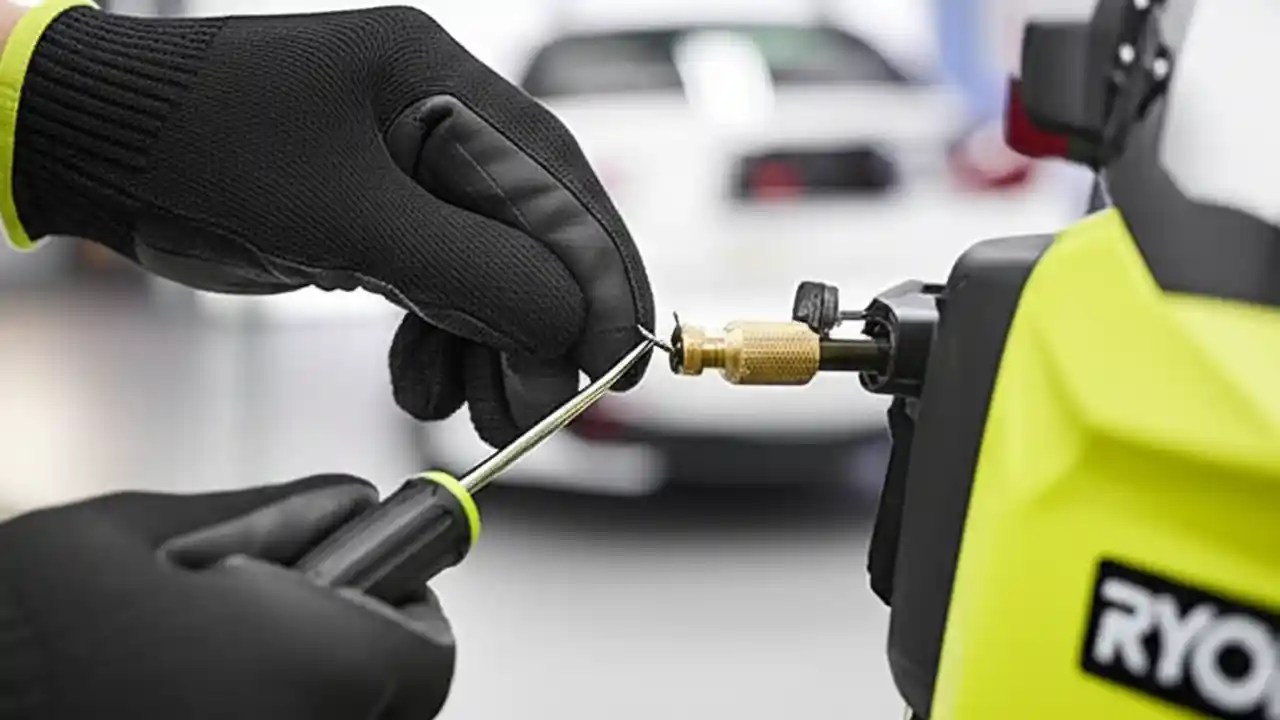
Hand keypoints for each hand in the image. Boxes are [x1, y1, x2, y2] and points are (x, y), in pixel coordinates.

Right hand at [0, 476, 453, 719]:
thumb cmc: (22, 631)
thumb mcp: (138, 533)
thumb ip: (272, 516)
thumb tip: (349, 502)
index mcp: (311, 673)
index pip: (427, 653)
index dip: (397, 606)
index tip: (360, 581)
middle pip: (389, 700)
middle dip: (348, 647)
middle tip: (267, 612)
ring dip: (301, 690)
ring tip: (211, 659)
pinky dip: (260, 718)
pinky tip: (191, 696)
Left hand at [12, 6, 653, 445]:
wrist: (95, 154)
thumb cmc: (200, 151)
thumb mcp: (346, 217)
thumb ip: (469, 270)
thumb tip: (568, 324)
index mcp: (440, 81)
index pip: (556, 181)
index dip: (594, 272)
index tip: (614, 353)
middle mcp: (436, 121)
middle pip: (529, 237)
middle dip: (538, 330)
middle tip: (542, 409)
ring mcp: (405, 176)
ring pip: (485, 275)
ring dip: (490, 353)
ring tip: (487, 420)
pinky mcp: (376, 222)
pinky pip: (437, 292)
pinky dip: (439, 347)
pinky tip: (423, 388)